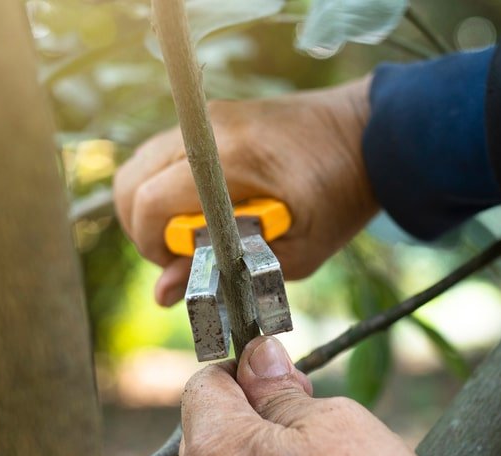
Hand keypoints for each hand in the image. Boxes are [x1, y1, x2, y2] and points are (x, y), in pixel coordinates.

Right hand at [113, 78, 377, 306]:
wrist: (369, 136)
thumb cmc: (340, 197)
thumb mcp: (294, 254)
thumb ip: (225, 274)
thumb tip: (162, 293)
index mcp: (231, 162)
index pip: (149, 204)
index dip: (152, 247)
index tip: (177, 268)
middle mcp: (208, 131)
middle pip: (130, 182)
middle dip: (142, 229)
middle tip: (180, 254)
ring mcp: (206, 118)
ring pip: (139, 166)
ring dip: (150, 206)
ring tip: (192, 232)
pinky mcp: (209, 117)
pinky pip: (161, 154)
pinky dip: (164, 186)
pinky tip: (201, 208)